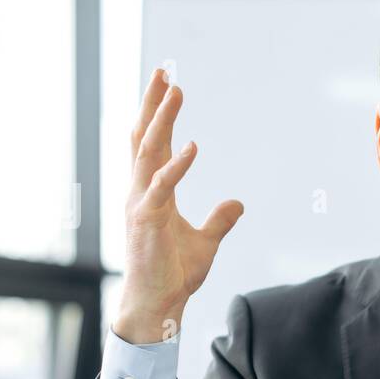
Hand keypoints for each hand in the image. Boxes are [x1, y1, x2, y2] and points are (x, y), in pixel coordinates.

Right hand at [115, 68, 243, 344]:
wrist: (158, 306)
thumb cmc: (174, 275)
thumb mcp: (206, 242)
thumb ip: (221, 220)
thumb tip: (238, 203)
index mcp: (151, 192)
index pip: (151, 144)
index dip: (157, 113)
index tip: (166, 84)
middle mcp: (140, 192)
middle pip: (143, 138)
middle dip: (153, 104)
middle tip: (164, 72)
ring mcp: (140, 205)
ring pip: (148, 153)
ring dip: (162, 121)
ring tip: (175, 92)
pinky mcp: (147, 222)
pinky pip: (162, 188)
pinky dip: (177, 166)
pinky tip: (193, 146)